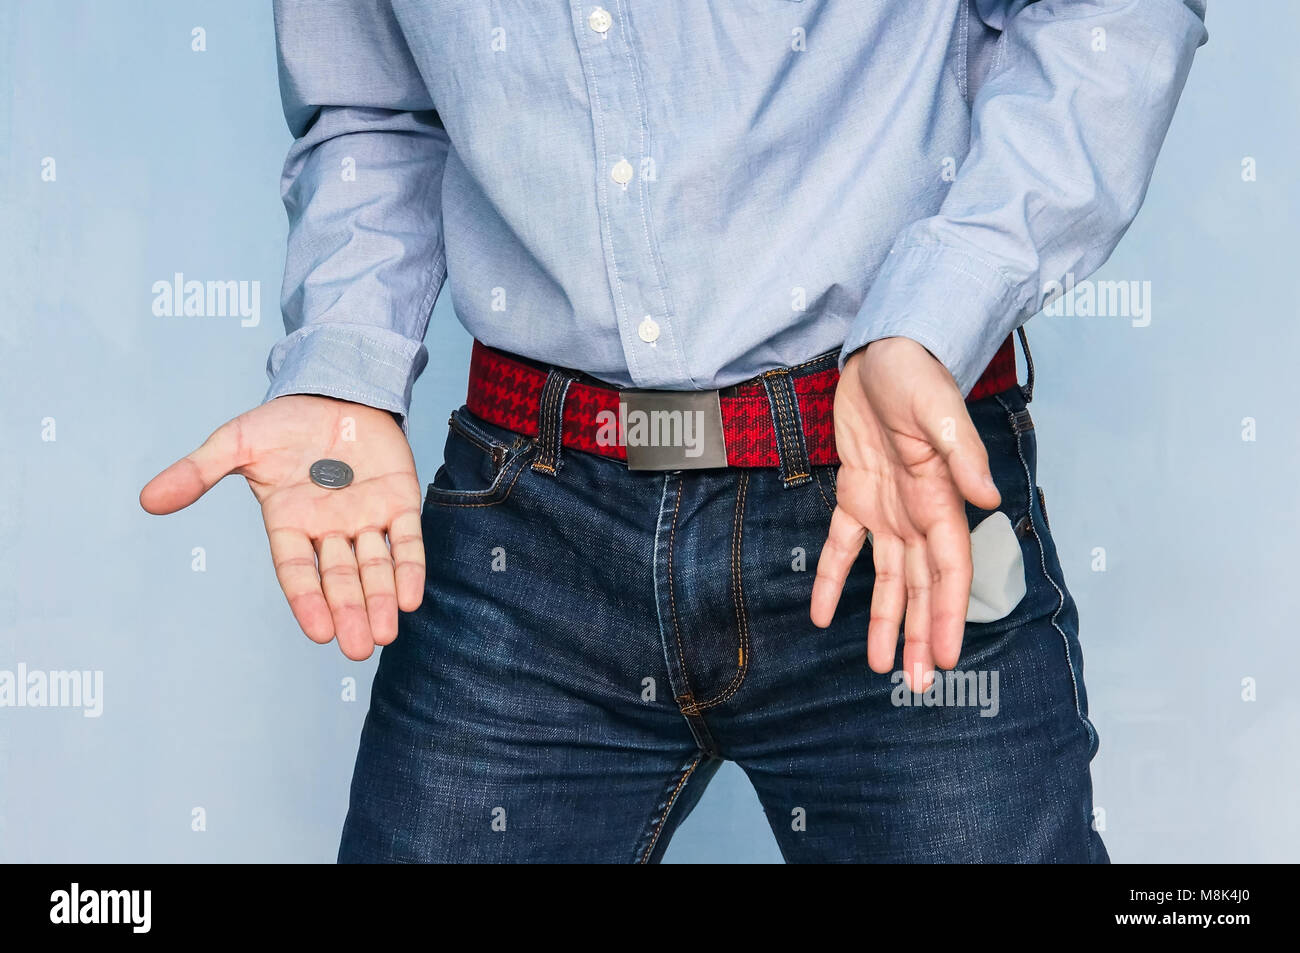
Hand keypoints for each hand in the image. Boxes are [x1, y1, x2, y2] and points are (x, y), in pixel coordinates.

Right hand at [140, 395, 423, 659]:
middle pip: (340, 579)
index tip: (320, 632)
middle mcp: (330, 529)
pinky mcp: (400, 502)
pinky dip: (410, 569)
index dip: (308, 600)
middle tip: (358, 650)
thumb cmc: (283, 423)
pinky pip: (406, 541)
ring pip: (375, 567)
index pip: (297, 570)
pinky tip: (412, 599)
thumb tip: (148, 501)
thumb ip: (199, 472)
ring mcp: (366, 517)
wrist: (335, 392)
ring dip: (381, 600)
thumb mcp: (236, 442)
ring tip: (385, 635)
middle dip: (350, 612)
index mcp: (289, 522)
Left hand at [811, 338, 1000, 689]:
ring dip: (886, 620)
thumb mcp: (940, 409)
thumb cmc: (917, 374)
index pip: (949, 570)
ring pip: (888, 577)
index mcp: (941, 500)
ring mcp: (887, 507)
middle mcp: (917, 513)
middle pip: (922, 586)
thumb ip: (962, 455)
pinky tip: (822, 614)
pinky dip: (832, 579)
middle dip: (921, 634)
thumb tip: (989, 500)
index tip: (945, 659)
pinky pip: (842, 546)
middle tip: (916, 684)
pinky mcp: (855, 494)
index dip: (948, 615)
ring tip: (882, 666)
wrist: (885, 349)